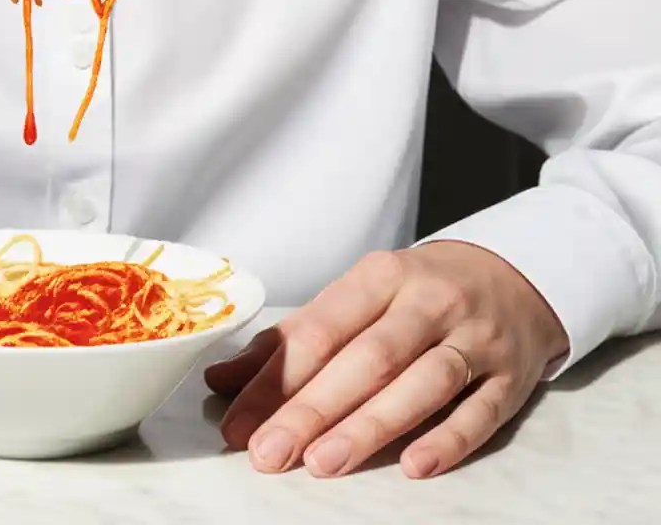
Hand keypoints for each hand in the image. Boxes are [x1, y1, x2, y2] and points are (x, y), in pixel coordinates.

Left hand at [204, 241, 568, 478]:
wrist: (517, 274)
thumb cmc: (418, 293)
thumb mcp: (357, 299)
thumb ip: (292, 340)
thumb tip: (221, 380)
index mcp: (380, 276)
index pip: (319, 330)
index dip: (275, 379)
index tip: (240, 422)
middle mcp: (429, 302)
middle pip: (366, 359)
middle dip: (312, 409)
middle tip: (269, 452)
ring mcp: (476, 338)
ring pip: (421, 383)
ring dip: (370, 426)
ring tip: (323, 463)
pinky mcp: (512, 374)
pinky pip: (481, 411)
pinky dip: (448, 439)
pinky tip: (413, 465)